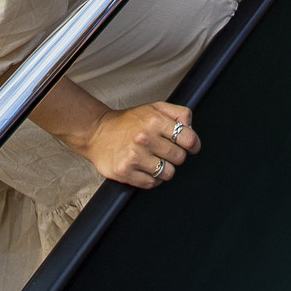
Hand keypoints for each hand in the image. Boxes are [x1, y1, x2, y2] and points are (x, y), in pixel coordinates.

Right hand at [83, 102, 200, 188]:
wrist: (97, 132)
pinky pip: (152, 183)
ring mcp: (134, 156)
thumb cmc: (128, 121)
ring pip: (168, 173)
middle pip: (180, 158)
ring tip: (154, 160)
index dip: (194, 144)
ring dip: (164, 169)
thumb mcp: (154, 107)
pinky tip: (144, 168)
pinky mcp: (125, 172)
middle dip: (176, 156)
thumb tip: (191, 128)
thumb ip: (178, 113)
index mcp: (154, 120)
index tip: (191, 147)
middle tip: (165, 151)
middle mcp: (144, 138)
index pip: (188, 139)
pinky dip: (151, 178)